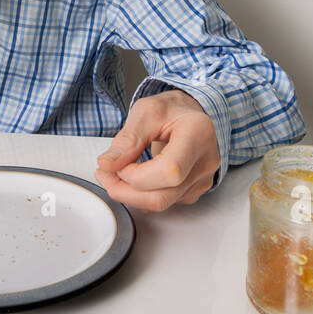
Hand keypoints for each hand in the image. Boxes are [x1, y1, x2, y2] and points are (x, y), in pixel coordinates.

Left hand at [94, 89, 219, 211]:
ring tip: (115, 174)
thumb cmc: (172, 110)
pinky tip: (135, 178)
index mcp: (198, 134)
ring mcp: (203, 179)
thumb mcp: (145, 111)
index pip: (169, 171)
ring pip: (162, 204)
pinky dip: (143, 195)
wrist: (189, 114)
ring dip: (130, 194)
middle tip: (106, 174)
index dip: (136, 175)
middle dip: (125, 191)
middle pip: (163, 195)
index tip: (118, 164)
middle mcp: (206, 160)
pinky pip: (165, 203)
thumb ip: (127, 139)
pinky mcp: (195, 190)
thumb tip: (108, 165)